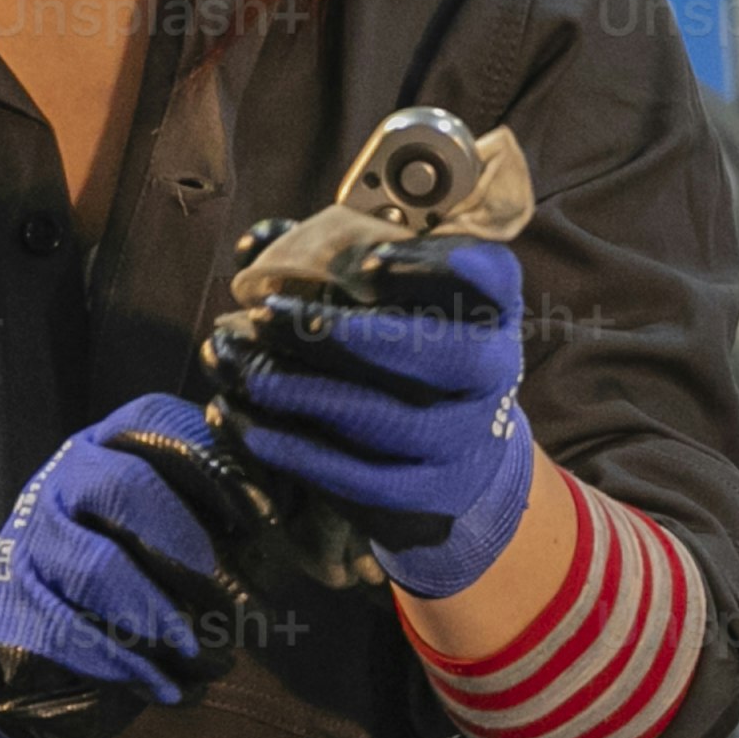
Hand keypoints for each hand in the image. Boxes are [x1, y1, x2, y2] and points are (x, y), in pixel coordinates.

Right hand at [0, 397, 247, 737]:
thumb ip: (240, 514)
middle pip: (128, 487)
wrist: (35, 652)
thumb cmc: (136, 580)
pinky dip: (127, 663)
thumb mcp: (183, 536)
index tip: (263, 517)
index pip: (157, 425)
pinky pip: (71, 630)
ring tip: (206, 652)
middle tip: (241, 599)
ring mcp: (32, 542)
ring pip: (99, 566)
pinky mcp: (12, 605)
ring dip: (163, 614)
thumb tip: (312, 501)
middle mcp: (65, 481)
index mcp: (111, 447)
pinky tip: (167, 686)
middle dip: (193, 545)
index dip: (214, 464)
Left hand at [216, 239, 535, 597]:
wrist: (463, 451)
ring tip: (246, 373)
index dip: (431, 268)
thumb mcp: (399, 298)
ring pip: (391, 421)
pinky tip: (252, 430)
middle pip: (436, 354)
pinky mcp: (433, 492)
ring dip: (307, 394)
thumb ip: (335, 259)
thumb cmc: (413, 349)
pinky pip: (366, 480)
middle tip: (270, 315)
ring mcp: (467, 438)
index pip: (488, 278)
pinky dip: (303, 455)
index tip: (365, 265)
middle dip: (346, 335)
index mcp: (492, 308)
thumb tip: (253, 245)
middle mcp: (492, 371)